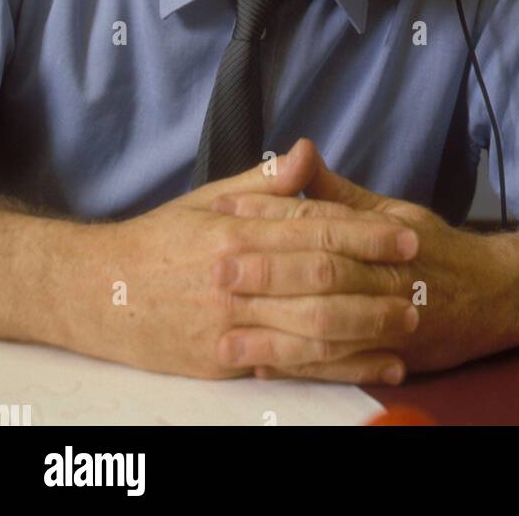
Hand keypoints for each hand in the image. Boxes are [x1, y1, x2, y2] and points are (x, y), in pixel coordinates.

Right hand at [77, 143, 421, 383]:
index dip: (364, 234)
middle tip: (419, 280)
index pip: (315, 231)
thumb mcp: (208, 201)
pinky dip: (335, 367)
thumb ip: (265, 185)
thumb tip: (308, 152)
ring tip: (407, 324)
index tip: (403, 234)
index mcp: (237, 234)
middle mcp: (236, 279)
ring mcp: (230, 324)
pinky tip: (370, 365)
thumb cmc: (158, 241)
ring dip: (366, 328)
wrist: (99, 292)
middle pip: (321, 280)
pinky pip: (290, 366)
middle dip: (376, 280)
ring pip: (311, 328)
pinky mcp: (224, 362)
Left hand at [210, 139, 518, 378]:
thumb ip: (338, 193)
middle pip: (321, 273)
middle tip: (217, 269)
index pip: (321, 221)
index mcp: (382, 234)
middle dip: (267, 273)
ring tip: (225, 334)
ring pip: (327, 327)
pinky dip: (299, 368)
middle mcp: (387, 274)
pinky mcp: (392, 358)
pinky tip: (261, 366)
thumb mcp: (390, 210)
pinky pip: (339, 366)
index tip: (227, 211)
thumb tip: (298, 153)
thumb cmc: (434, 249)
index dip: (272, 216)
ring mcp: (390, 320)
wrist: (495, 296)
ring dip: (274, 332)